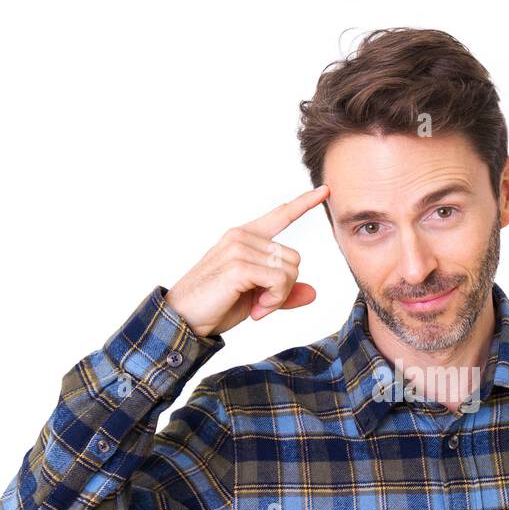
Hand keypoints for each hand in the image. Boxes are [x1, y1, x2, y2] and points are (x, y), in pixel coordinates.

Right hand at [165, 184, 329, 336]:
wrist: (183, 319)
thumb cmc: (216, 305)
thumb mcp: (256, 298)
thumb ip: (283, 292)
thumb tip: (313, 293)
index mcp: (245, 237)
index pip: (280, 216)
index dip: (304, 203)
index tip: (325, 190)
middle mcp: (242, 236)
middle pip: (294, 258)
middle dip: (284, 287)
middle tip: (261, 303)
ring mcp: (239, 248)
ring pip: (289, 270)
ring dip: (279, 296)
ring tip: (256, 306)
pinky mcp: (238, 266)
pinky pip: (279, 282)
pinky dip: (274, 301)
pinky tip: (256, 310)